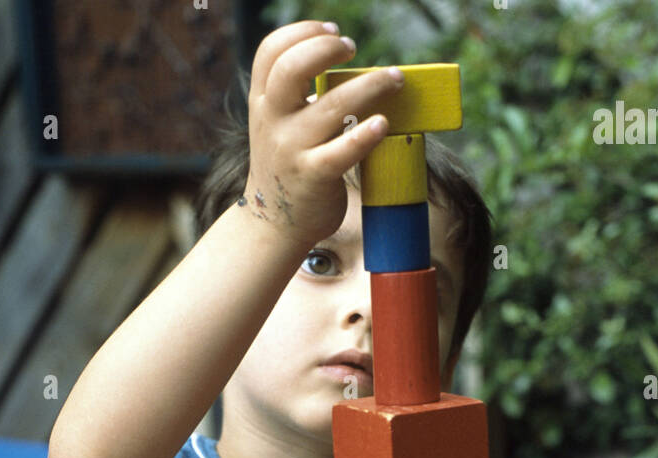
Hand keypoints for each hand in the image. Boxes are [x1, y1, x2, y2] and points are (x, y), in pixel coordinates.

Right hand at [242, 20, 404, 250]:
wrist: (274, 225)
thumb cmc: (287, 168)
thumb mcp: (278, 127)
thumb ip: (296, 99)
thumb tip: (348, 71)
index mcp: (263, 103)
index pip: (271, 52)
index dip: (302, 32)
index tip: (333, 32)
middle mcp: (272, 121)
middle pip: (292, 68)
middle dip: (326, 48)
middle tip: (352, 48)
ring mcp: (292, 149)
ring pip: (332, 106)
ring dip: (369, 85)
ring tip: (394, 78)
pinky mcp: (314, 177)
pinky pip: (342, 151)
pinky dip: (365, 134)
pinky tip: (383, 123)